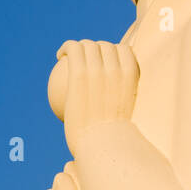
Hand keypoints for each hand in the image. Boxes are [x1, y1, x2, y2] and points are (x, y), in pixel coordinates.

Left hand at [56, 39, 139, 154]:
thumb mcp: (125, 118)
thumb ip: (121, 102)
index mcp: (131, 77)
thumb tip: (113, 102)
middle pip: (105, 46)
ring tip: (70, 55)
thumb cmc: (113, 138)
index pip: (125, 50)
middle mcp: (117, 70)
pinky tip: (59, 56)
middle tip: (84, 58)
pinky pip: (73, 49)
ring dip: (79, 47)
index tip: (104, 57)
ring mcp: (98, 71)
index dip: (113, 50)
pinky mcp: (80, 74)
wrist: (103, 145)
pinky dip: (66, 47)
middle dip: (95, 47)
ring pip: (88, 45)